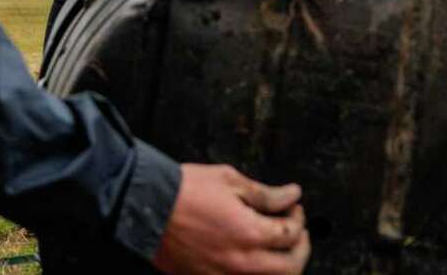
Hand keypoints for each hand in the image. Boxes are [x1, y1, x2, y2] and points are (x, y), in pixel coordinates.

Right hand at [154, 165, 308, 274]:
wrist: (146, 206)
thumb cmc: (184, 190)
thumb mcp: (229, 180)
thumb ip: (266, 193)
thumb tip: (291, 195)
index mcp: (250, 233)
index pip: (291, 234)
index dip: (298, 218)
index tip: (293, 207)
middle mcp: (241, 262)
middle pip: (290, 268)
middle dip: (300, 249)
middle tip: (297, 232)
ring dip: (281, 265)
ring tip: (278, 247)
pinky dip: (255, 272)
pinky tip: (252, 257)